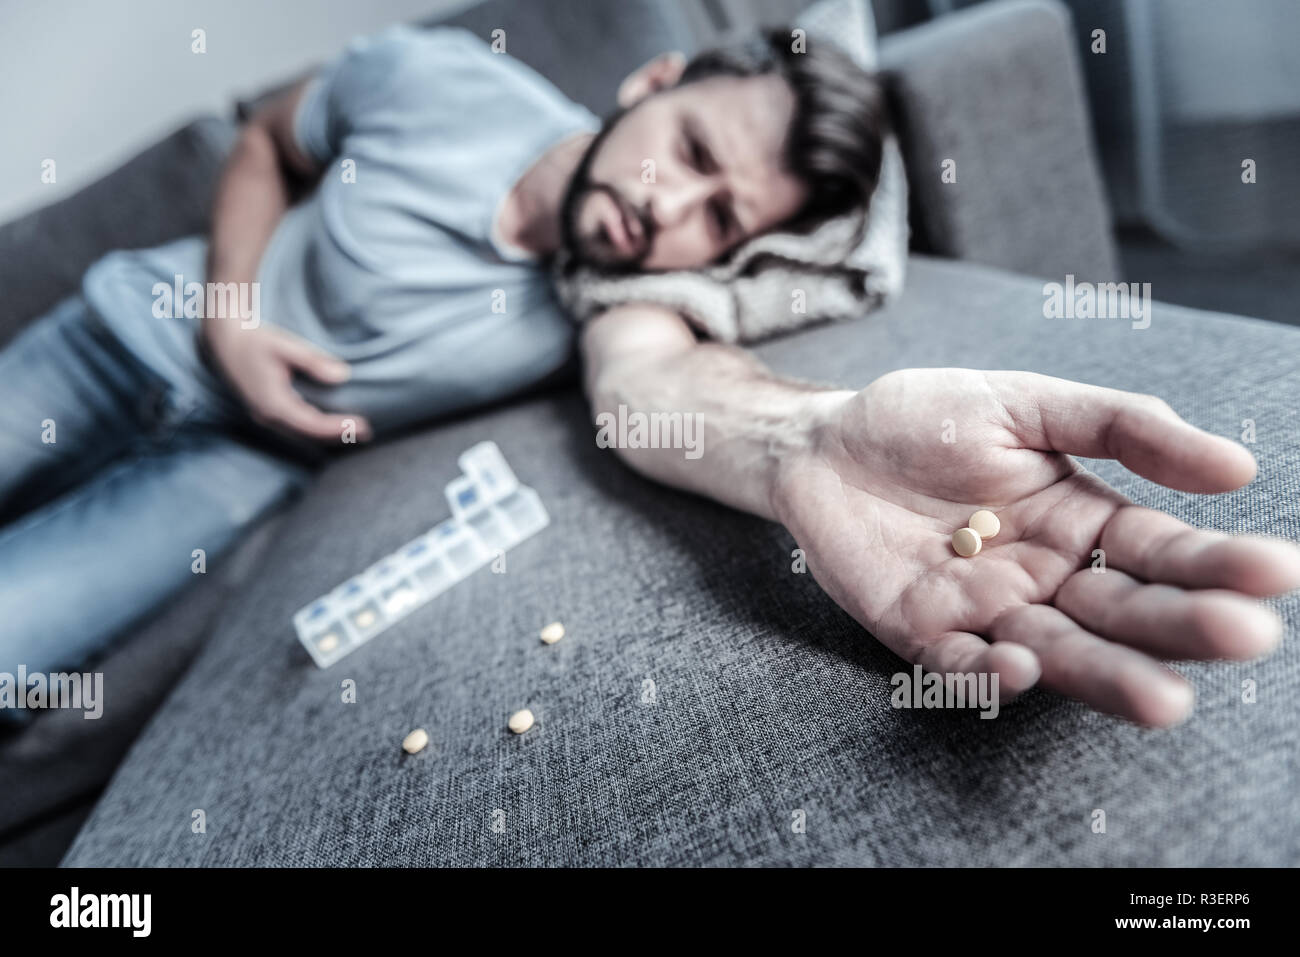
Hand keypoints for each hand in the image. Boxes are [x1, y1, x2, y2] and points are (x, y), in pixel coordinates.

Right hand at [201, 320, 371, 442]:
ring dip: (327, 435)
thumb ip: (314, 361)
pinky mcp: (265, 412)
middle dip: (337, 435)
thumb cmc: (256, 340)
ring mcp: (264, 416)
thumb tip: (342, 375)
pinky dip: (315, 429)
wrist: (223, 341)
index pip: (312, 424)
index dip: (339, 427)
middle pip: (309, 435)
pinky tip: (331, 424)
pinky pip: (293, 427)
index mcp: (273, 403)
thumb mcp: (285, 345)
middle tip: (366, 432)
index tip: (363, 425)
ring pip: (301, 434)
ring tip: (354, 431)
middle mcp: (267, 416)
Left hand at [774, 369, 1299, 726]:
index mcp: (1085, 523)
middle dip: (1181, 627)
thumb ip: (1121, 427)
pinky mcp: (922, 635)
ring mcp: (988, 612)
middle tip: (1244, 637)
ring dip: (1108, 676)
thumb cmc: (927, 417)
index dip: (1216, 564)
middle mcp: (1049, 579)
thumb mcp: (1028, 403)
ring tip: (1164, 699)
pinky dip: (989, 675)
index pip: (1163, 553)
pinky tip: (1022, 667)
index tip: (1277, 572)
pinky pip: (961, 666)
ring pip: (1058, 654)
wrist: (825, 440)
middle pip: (1124, 613)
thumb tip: (1237, 466)